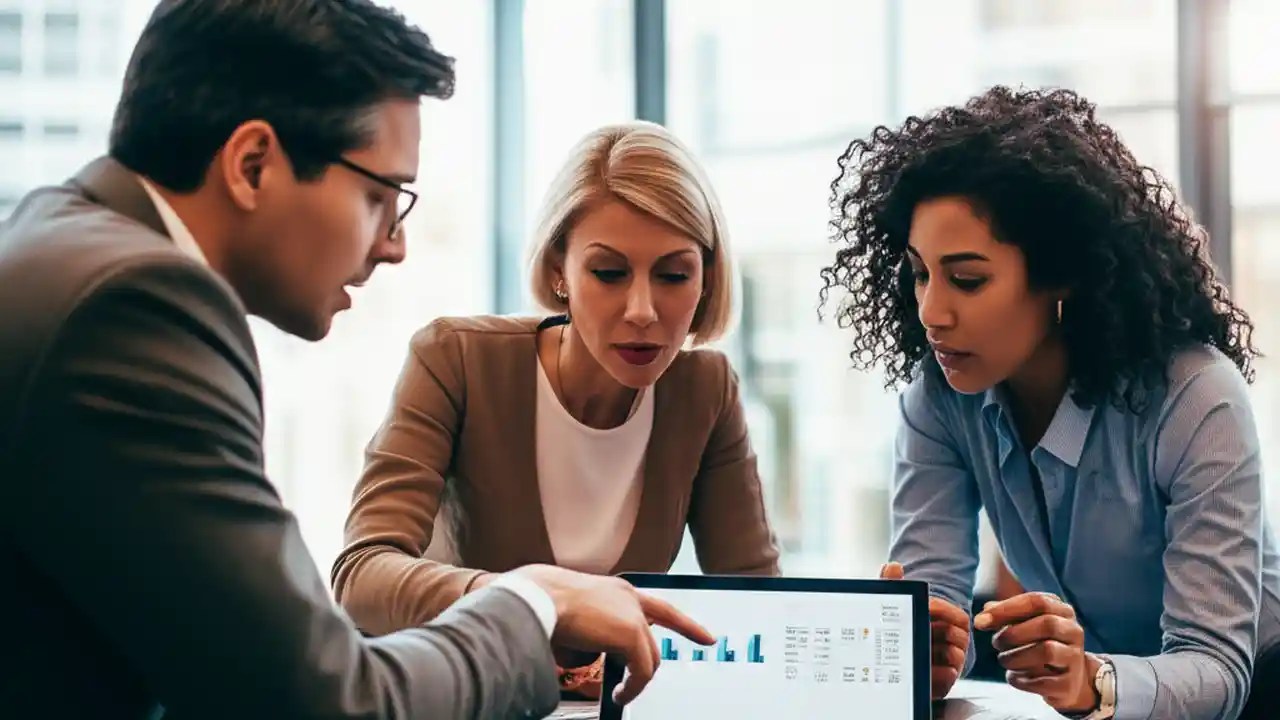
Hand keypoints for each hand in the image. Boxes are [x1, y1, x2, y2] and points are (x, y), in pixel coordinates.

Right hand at [511, 565, 715, 704]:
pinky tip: (618, 695)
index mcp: (617, 590)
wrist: (536, 598)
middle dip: (646, 667)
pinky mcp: (631, 632)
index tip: (708, 637)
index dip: (686, 625)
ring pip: (649, 658)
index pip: (660, 609)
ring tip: (619, 694)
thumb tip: (595, 656)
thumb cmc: (543, 604)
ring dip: (635, 681)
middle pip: (653, 641)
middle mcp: (629, 598)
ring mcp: (633, 614)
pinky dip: (632, 687)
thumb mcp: (575, 617)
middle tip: (628, 688)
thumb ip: (594, 634)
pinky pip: (641, 670)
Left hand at [881, 562, 968, 698]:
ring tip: (928, 650)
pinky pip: (950, 679)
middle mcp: (948, 644)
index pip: (958, 617)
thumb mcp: (891, 607)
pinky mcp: (941, 682)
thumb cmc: (895, 630)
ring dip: (945, 653)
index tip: (928, 605)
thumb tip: (893, 566)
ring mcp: (946, 664)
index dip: (944, 610)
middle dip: (945, 631)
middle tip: (926, 628)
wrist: (884, 665)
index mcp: (943, 625)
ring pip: (958, 656)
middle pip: (960, 636)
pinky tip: (928, 672)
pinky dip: (942, 675)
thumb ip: (891, 586)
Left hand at [975, 592, 1099, 713]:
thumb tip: (985, 611)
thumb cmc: (1040, 644)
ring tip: (1004, 660)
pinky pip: (1042, 681)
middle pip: (1046, 624)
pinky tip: (1014, 676)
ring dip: (1015, 657)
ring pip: (1046, 651)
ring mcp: (1074, 658)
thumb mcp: (1026, 624)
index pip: (1036, 601)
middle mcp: (1073, 632)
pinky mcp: (1069, 684)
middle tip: (995, 643)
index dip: (1005, 609)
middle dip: (1013, 634)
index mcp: (1062, 611)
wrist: (1068, 680)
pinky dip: (1021, 679)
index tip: (980, 620)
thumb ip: (1006, 615)